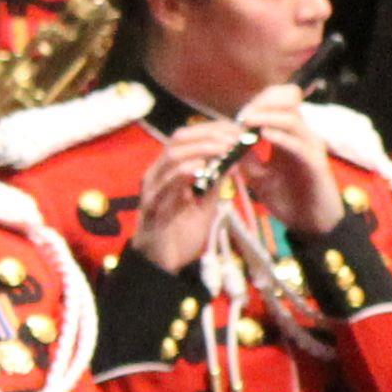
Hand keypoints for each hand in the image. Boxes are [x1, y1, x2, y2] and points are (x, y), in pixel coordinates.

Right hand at [132, 125, 238, 266]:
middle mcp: (158, 173)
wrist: (163, 263)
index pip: (188, 136)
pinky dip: (185, 172)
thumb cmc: (181, 231)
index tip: (238, 129)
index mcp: (169, 169)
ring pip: (173, 157)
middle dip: (210, 135)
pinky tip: (202, 168)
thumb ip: (214, 181)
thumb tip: (234, 158)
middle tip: (235, 137)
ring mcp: (153, 188)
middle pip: (179, 139)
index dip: (213, 129)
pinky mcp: (153, 206)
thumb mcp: (205, 202)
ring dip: (202, 149)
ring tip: (225, 148)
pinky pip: (166, 184)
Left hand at [236, 84, 349, 235]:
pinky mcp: (315, 165)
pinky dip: (280, 137)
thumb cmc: (289, 200)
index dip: (259, 103)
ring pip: (292, 119)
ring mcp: (311, 149)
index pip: (280, 105)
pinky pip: (298, 145)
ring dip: (267, 117)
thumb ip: (248, 158)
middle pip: (288, 102)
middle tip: (242, 115)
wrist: (312, 225)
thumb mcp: (260, 176)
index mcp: (291, 137)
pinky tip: (263, 136)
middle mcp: (303, 137)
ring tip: (247, 121)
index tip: (238, 115)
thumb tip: (229, 141)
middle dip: (262, 105)